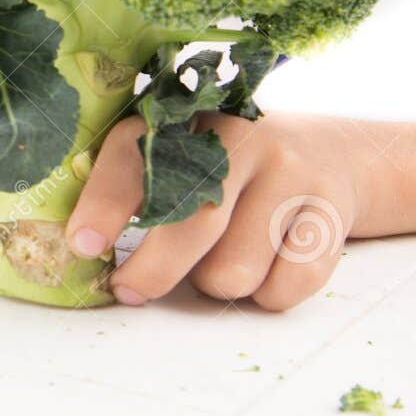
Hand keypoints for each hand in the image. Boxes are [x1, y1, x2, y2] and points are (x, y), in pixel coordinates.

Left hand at [65, 113, 363, 310]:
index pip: (138, 155)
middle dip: (154, 272)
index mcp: (187, 120)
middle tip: (131, 290)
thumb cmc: (227, 171)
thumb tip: (84, 252)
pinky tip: (270, 264)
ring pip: (234, 271)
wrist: (333, 153)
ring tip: (225, 257)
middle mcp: (242, 137)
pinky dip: (267, 295)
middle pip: (192, 225)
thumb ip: (138, 190)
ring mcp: (293, 171)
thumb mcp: (182, 158)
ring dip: (218, 284)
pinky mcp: (331, 210)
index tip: (83, 245)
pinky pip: (284, 287)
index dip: (105, 203)